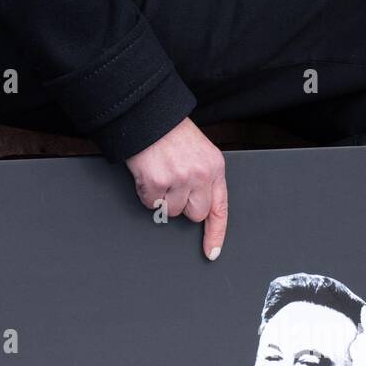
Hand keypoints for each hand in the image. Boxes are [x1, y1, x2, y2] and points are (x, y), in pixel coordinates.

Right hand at [125, 117, 227, 260]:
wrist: (147, 113)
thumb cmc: (171, 133)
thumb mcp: (199, 152)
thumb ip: (204, 178)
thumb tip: (200, 208)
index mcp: (215, 167)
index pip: (220, 209)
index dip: (216, 234)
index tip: (211, 252)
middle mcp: (200, 175)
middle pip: (195, 214)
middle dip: (184, 206)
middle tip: (175, 185)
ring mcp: (179, 179)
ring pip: (172, 211)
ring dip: (164, 198)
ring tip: (161, 173)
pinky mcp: (156, 182)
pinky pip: (151, 203)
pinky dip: (146, 192)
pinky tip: (148, 173)